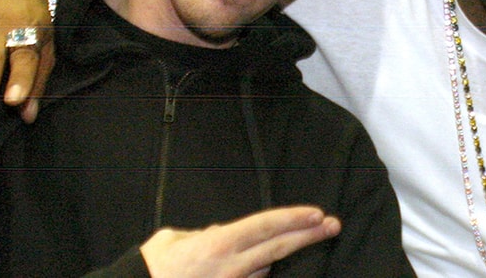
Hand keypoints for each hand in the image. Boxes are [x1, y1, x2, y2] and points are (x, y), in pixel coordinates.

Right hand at [140, 206, 340, 277]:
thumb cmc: (152, 269)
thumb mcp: (175, 240)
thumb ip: (203, 235)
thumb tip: (219, 234)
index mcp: (219, 244)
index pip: (267, 226)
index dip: (294, 218)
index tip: (317, 214)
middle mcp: (232, 266)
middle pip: (280, 247)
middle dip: (311, 235)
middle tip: (333, 225)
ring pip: (266, 270)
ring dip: (268, 261)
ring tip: (260, 254)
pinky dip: (254, 276)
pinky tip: (256, 268)